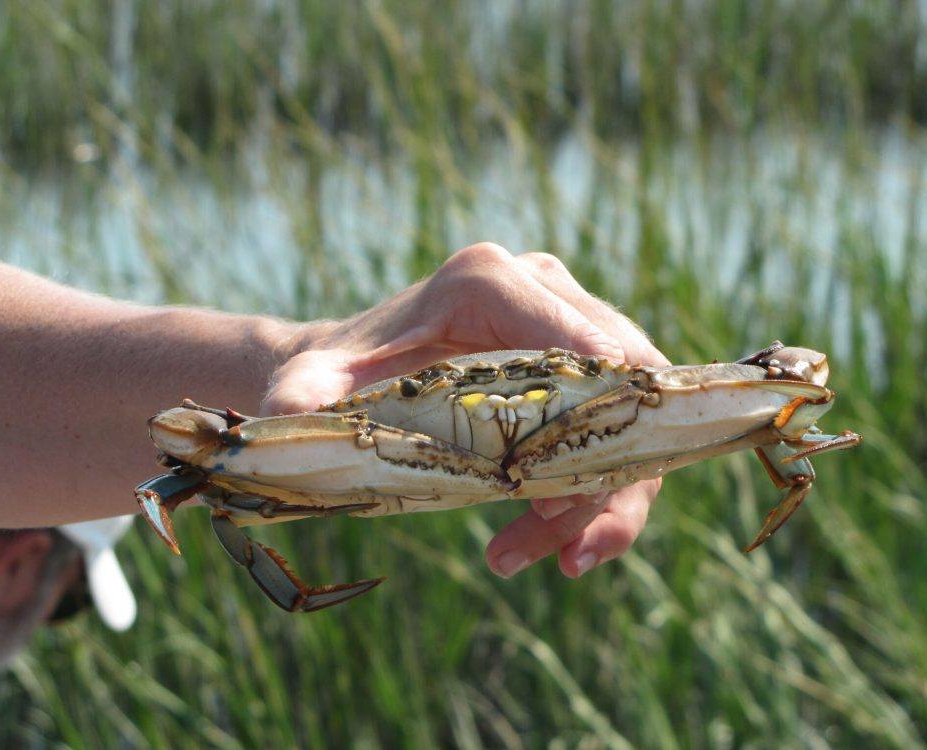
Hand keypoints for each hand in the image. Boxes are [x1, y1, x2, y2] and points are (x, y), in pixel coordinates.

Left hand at [262, 243, 669, 579]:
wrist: (356, 370)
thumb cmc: (342, 372)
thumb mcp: (315, 382)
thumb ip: (303, 393)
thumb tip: (293, 413)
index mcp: (487, 281)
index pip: (569, 333)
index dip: (596, 401)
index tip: (582, 480)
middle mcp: (543, 291)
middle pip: (618, 381)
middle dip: (607, 470)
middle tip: (569, 549)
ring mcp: (570, 327)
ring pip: (633, 412)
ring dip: (609, 495)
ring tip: (561, 561)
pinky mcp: (580, 371)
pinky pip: (621, 428)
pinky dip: (603, 493)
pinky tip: (557, 549)